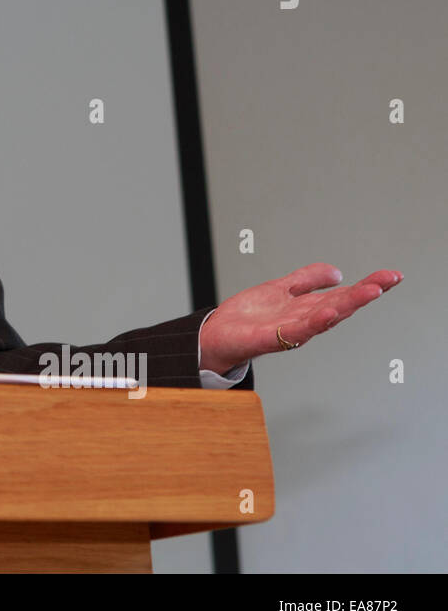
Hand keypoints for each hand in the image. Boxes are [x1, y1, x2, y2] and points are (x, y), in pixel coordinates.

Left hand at [199, 263, 402, 374]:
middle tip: (389, 280)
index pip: (343, 294)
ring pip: (325, 316)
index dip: (367, 285)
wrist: (218, 335)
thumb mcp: (281, 289)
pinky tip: (329, 312)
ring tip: (369, 291)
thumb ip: (306, 279)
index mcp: (308, 308)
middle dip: (365, 293)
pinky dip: (315, 322)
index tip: (392, 276)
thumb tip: (337, 272)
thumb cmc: (249, 317)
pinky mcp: (274, 338)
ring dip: (348, 304)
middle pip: (340, 305)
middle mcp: (305, 320)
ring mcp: (292, 330)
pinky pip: (298, 330)